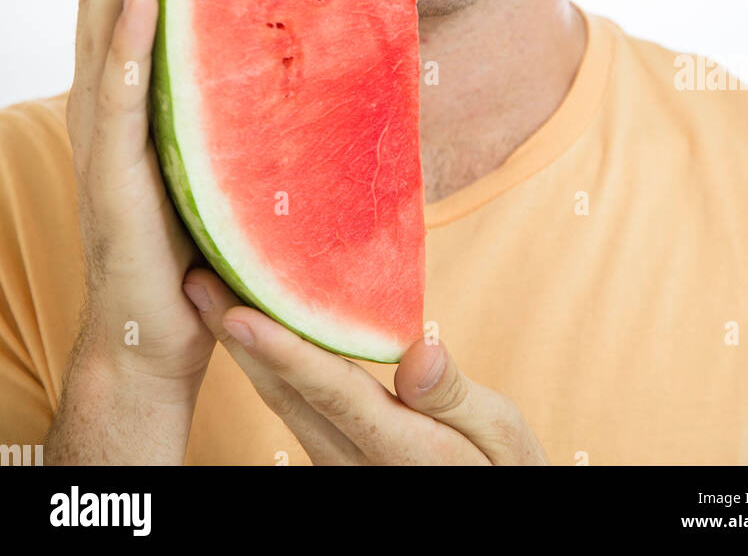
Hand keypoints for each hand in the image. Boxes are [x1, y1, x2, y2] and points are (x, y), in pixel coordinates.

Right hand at [65, 0, 215, 396]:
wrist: (157, 334)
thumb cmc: (191, 239)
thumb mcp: (214, 145)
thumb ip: (228, 91)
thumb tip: (287, 30)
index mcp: (133, 91)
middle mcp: (109, 102)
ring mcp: (107, 137)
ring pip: (104, 33)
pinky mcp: (119, 177)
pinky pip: (124, 100)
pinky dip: (128, 45)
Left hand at [183, 268, 550, 464]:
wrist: (495, 512)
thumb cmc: (505, 472)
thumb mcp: (503, 440)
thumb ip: (457, 398)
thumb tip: (420, 352)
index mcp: (400, 451)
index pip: (333, 393)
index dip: (284, 352)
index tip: (238, 314)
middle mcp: (354, 463)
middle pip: (286, 394)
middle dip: (237, 336)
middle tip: (196, 279)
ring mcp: (337, 466)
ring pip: (281, 401)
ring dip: (243, 348)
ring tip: (209, 290)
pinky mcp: (333, 460)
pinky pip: (293, 408)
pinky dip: (269, 365)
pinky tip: (253, 329)